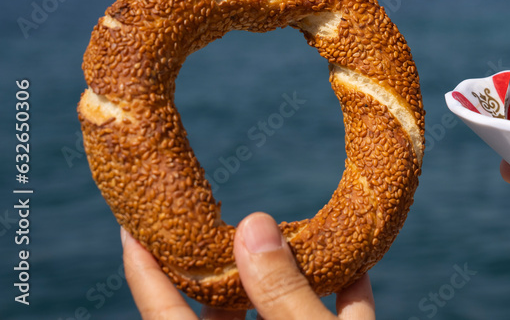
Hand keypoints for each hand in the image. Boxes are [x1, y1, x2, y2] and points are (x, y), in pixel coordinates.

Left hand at [123, 212, 374, 318]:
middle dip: (228, 263)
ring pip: (283, 315)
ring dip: (292, 274)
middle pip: (224, 312)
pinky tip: (358, 261)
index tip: (131, 225)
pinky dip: (347, 295)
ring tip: (289, 233)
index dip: (144, 271)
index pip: (165, 315)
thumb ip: (281, 292)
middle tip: (222, 219)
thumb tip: (253, 222)